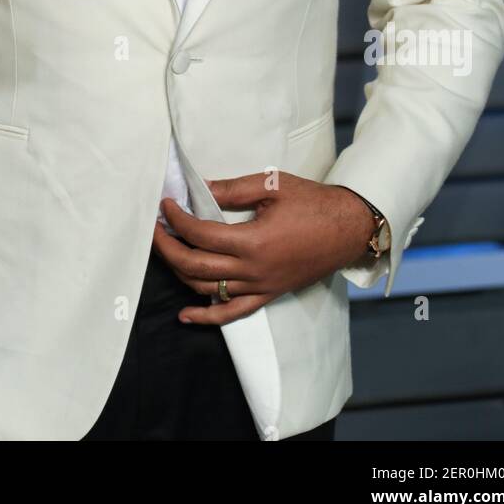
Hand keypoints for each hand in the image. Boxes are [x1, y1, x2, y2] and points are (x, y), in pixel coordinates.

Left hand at [151, 171, 375, 324]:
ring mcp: (260, 288)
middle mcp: (253, 271)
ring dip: (180, 273)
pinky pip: (232, 313)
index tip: (166, 204)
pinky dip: (206, 317)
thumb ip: (231, 189)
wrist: (348, 229)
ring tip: (166, 251)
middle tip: (155, 228)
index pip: (200, 234)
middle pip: (195, 266)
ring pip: (207, 290)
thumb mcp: (271, 186)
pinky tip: (185, 315)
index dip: (178, 219)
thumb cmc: (312, 203)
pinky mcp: (267, 295)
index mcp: (253, 242)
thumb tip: (197, 188)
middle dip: (168, 248)